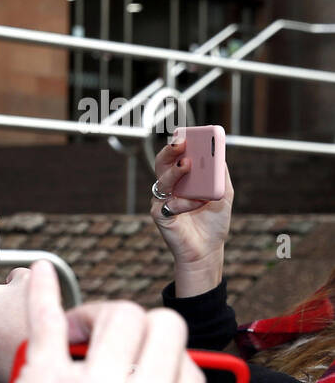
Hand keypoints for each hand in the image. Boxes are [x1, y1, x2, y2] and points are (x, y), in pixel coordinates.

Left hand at [0, 261, 205, 382]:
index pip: (188, 363)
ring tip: (70, 334)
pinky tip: (38, 277)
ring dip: (92, 314)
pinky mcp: (47, 381)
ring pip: (117, 313)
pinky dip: (42, 291)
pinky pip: (48, 318)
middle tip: (98, 341)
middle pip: (160, 327)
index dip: (158, 355)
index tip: (132, 361)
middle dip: (132, 324)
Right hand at [150, 131, 232, 296]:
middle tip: (180, 142)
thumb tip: (218, 153)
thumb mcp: (224, 192)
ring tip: (186, 165)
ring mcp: (162, 200)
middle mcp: (169, 187)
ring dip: (174, 172)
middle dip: (169, 151)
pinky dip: (186, 202)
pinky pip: (170, 204)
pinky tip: (199, 203)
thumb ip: (220, 174)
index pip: (175, 156)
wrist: (207, 249)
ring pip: (162, 181)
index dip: (177, 144)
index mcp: (182, 179)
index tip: (184, 133)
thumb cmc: (213, 221)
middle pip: (162, 164)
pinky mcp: (159, 215)